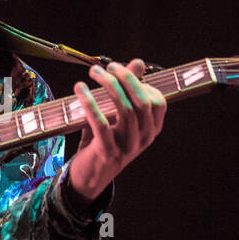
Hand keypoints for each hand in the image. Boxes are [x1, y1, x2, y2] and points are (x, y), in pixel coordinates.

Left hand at [68, 59, 166, 200]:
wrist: (90, 177)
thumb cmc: (105, 141)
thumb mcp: (118, 116)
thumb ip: (129, 90)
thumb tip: (138, 63)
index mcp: (151, 130)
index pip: (158, 100)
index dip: (139, 81)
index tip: (118, 69)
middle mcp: (144, 139)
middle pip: (142, 102)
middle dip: (125, 79)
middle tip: (106, 67)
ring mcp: (127, 147)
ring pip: (124, 110)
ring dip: (108, 86)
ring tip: (93, 74)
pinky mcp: (108, 152)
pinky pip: (101, 124)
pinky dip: (90, 103)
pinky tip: (80, 89)